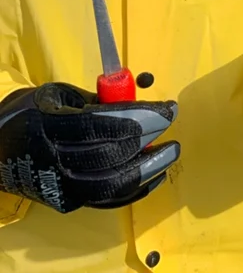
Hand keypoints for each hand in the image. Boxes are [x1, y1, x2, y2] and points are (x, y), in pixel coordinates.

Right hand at [0, 83, 179, 211]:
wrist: (0, 148)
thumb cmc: (37, 112)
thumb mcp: (61, 95)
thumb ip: (98, 100)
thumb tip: (141, 95)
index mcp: (49, 124)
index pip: (100, 124)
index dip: (138, 117)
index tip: (167, 110)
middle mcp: (53, 158)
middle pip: (107, 155)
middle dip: (147, 141)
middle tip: (171, 128)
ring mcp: (58, 185)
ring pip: (108, 184)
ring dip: (147, 169)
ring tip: (170, 153)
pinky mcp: (65, 202)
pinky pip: (105, 201)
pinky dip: (134, 190)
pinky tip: (155, 176)